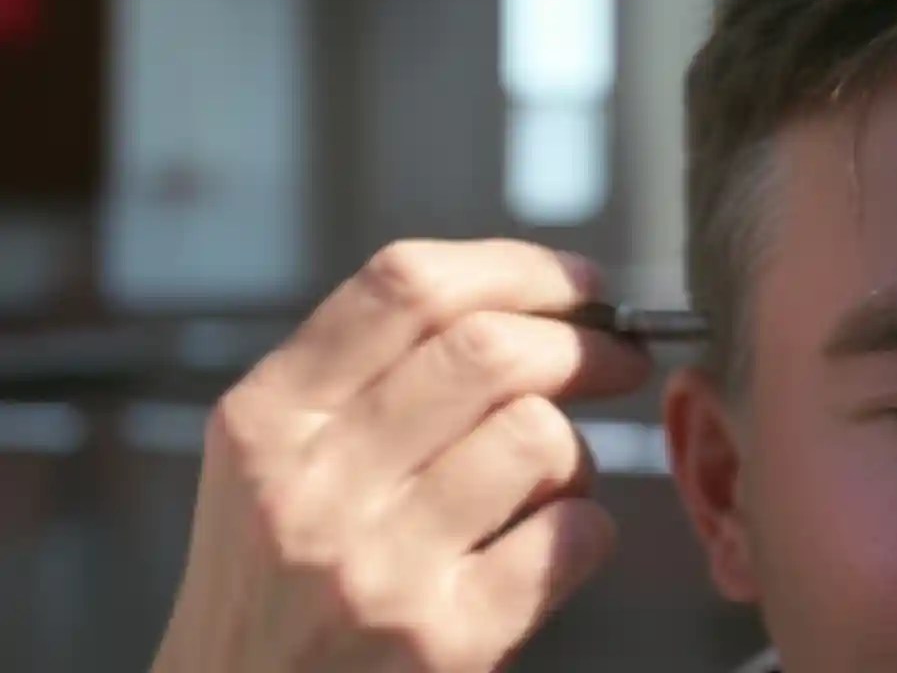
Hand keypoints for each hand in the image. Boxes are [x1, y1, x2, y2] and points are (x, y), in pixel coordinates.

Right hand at [151, 239, 651, 671]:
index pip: (408, 287)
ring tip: (554, 480)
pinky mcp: (445, 642)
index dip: (518, 268)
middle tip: (620, 357)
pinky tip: (555, 544)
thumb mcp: (272, 463)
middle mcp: (312, 485)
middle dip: (584, 341)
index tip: (580, 282)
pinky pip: (572, 535)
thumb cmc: (276, 584)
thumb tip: (526, 307)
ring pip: (540, 437)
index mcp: (268, 419)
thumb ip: (363, 379)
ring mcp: (378, 568)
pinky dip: (588, 527)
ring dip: (577, 450)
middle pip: (488, 350)